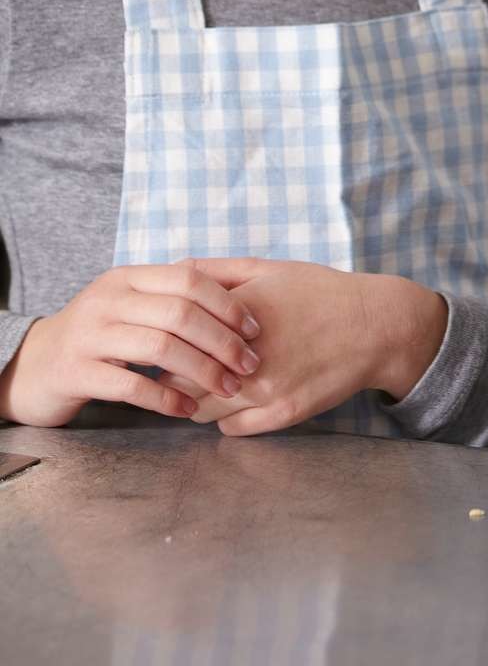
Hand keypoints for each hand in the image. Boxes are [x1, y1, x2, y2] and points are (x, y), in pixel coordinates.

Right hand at [0, 261, 261, 427]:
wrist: (34, 364)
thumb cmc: (100, 334)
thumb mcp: (132, 303)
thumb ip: (173, 297)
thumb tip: (243, 299)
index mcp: (129, 277)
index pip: (189, 278)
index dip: (227, 303)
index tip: (254, 329)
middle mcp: (108, 300)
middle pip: (180, 313)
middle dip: (222, 341)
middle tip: (249, 364)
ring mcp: (89, 335)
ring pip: (159, 347)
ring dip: (202, 371)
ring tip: (228, 388)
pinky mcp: (76, 372)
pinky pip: (130, 385)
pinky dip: (166, 397)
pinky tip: (188, 408)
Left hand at [159, 259, 446, 435]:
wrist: (375, 325)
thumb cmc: (320, 292)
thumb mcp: (268, 269)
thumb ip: (215, 272)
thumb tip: (168, 276)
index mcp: (239, 315)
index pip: (172, 342)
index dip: (167, 344)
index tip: (170, 343)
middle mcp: (248, 356)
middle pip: (179, 382)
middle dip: (179, 374)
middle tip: (187, 366)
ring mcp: (265, 390)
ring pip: (200, 411)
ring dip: (200, 399)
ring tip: (214, 382)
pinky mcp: (282, 414)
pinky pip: (230, 429)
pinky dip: (228, 416)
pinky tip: (241, 397)